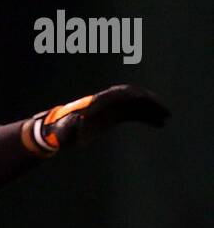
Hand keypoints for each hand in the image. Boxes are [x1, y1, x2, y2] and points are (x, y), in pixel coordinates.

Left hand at [27, 85, 169, 154]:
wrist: (59, 132)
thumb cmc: (61, 132)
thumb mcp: (65, 131)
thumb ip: (72, 126)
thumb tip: (79, 121)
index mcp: (97, 102)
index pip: (117, 94)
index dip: (132, 95)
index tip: (145, 99)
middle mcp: (107, 102)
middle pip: (131, 96)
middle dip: (147, 101)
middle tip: (164, 109)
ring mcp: (112, 108)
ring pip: (136, 105)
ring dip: (152, 109)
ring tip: (167, 117)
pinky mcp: (115, 116)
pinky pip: (135, 114)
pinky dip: (147, 117)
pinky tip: (160, 123)